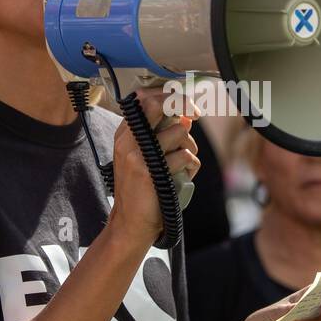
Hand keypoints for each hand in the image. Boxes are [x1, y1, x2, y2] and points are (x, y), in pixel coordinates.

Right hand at [105, 87, 199, 247]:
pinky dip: (192, 165)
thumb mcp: (145, 157)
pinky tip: (185, 176)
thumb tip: (186, 118)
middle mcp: (128, 140)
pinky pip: (184, 156)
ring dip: (191, 145)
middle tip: (195, 114)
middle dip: (183, 105)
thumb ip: (161, 136)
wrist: (130, 223)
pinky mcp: (150, 172)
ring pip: (179, 132)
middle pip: (157, 105)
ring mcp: (137, 155)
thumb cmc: (142, 189)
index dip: (170, 96)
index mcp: (125, 134)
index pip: (145, 99)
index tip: (187, 106)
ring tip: (186, 162)